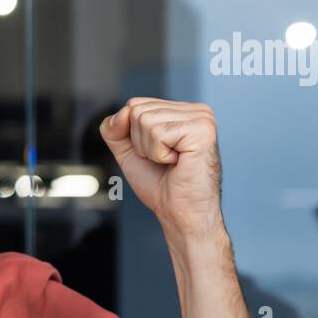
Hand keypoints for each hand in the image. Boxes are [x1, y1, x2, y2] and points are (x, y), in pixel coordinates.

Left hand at [100, 97, 223, 240]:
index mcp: (183, 111)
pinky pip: (157, 133)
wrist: (179, 213)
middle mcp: (196, 109)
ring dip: (150, 150)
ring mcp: (202, 117)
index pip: (135, 104)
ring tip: (172, 162)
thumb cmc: (159, 185)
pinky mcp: (202, 130)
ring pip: (145, 120)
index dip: (131, 135)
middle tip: (164, 161)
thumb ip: (114, 128)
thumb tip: (122, 112)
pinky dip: (159, 154)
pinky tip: (178, 163)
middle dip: (140, 143)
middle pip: (137, 110)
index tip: (155, 155)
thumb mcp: (128, 151)